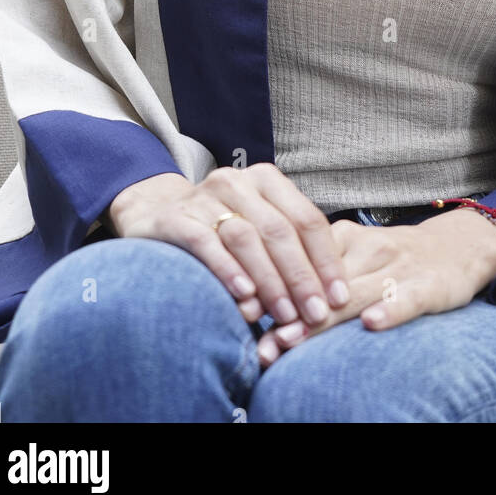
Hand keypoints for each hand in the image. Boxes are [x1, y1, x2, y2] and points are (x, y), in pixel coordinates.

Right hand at [106, 164, 350, 328]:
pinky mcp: (176, 218)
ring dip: (269, 280)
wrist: (156, 215)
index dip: (326, 260)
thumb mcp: (258, 227)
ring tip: (285, 314)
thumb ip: (289, 250)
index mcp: (266, 180)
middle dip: (301, 276)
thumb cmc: (221, 228)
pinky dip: (228, 269)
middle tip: (315, 314)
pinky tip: (244, 295)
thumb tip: (330, 296)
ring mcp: (204, 196)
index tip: (338, 297)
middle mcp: (237, 181)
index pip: (306, 218)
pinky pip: (205, 243)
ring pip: (246, 237)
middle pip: (279, 230)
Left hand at [254, 205, 495, 366]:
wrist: (457, 247)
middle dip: (288, 314)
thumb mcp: (352, 258)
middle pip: (321, 283)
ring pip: (356, 293)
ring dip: (323, 320)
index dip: (272, 290)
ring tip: (293, 340)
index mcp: (342, 239)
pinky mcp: (429, 285)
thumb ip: (314, 279)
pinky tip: (372, 324)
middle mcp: (367, 248)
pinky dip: (390, 310)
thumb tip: (259, 307)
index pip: (301, 263)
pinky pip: (407, 297)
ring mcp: (398, 266)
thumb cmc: (393, 259)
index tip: (244, 315)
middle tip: (263, 342)